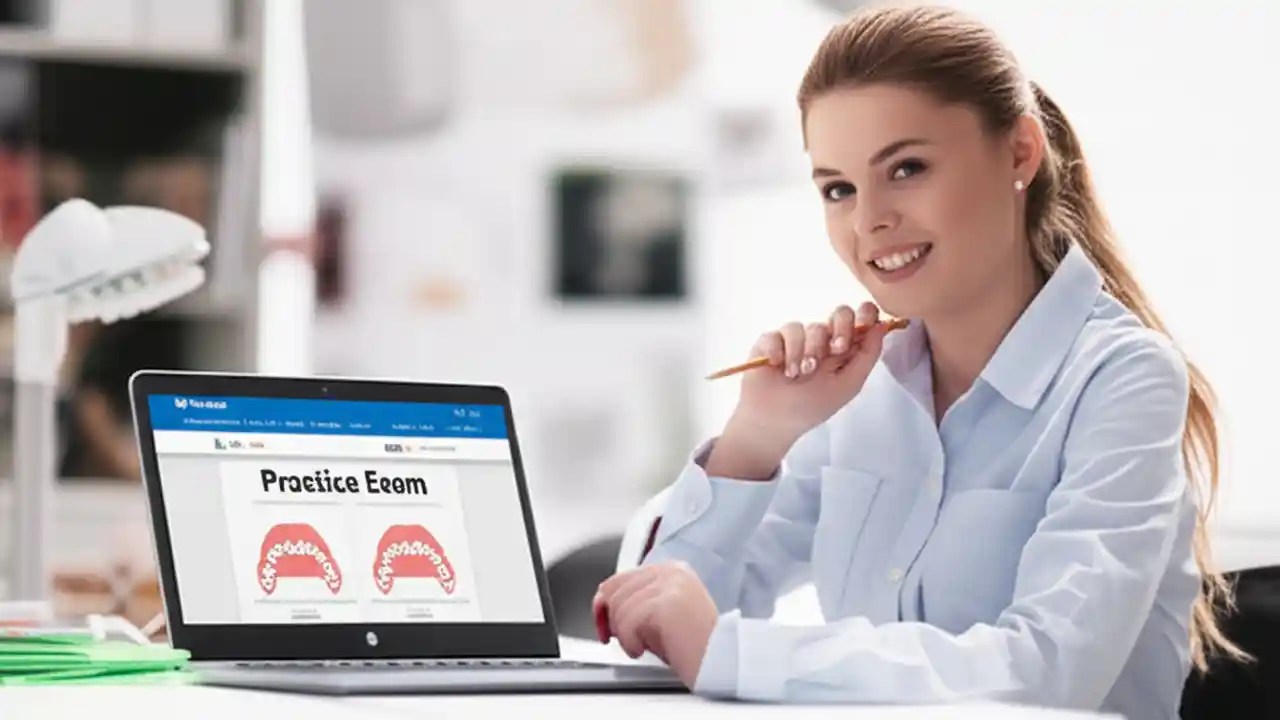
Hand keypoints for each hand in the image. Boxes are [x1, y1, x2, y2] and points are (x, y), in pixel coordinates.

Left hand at [593, 562, 718, 688]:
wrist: (722, 663)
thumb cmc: (693, 646)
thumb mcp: (660, 616)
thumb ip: (636, 603)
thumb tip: (600, 604)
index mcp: (670, 570)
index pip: (619, 579)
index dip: (605, 606)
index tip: (605, 628)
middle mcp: (670, 571)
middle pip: (614, 591)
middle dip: (613, 621)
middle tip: (630, 641)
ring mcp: (670, 584)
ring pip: (619, 609)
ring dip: (625, 636)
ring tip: (644, 647)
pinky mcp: (666, 602)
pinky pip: (628, 622)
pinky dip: (631, 642)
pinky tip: (645, 650)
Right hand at [732, 301, 889, 445]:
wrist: (775, 422)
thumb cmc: (812, 407)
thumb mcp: (848, 386)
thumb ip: (867, 356)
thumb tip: (882, 326)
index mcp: (844, 349)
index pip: (861, 320)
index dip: (866, 314)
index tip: (865, 322)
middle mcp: (822, 340)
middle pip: (838, 313)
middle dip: (839, 329)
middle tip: (834, 351)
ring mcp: (796, 338)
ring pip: (807, 326)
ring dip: (804, 352)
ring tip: (798, 374)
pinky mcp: (770, 341)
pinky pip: (777, 334)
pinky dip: (779, 352)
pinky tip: (779, 369)